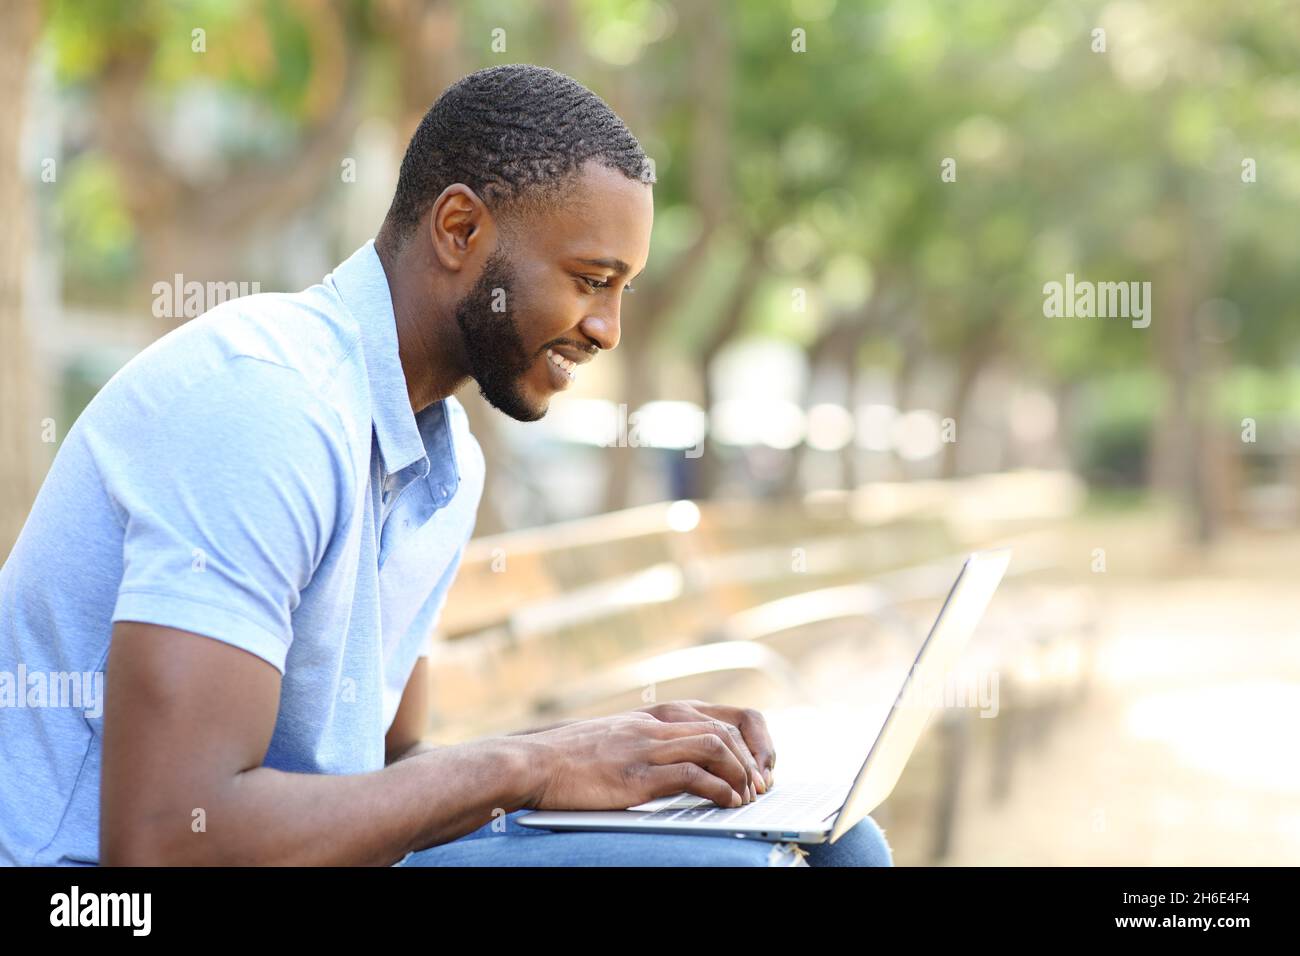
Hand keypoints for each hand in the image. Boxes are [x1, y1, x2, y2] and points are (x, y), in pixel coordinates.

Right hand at [524, 712, 760, 810]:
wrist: (532, 763)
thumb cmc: (567, 759)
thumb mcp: (613, 742)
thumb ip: (643, 746)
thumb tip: (674, 767)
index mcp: (649, 718)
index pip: (713, 716)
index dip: (743, 740)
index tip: (753, 765)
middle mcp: (652, 727)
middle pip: (721, 729)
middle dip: (750, 758)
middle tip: (760, 785)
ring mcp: (645, 749)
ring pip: (713, 746)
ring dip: (739, 773)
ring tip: (748, 795)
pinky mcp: (637, 776)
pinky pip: (691, 776)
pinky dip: (718, 789)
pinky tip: (727, 803)